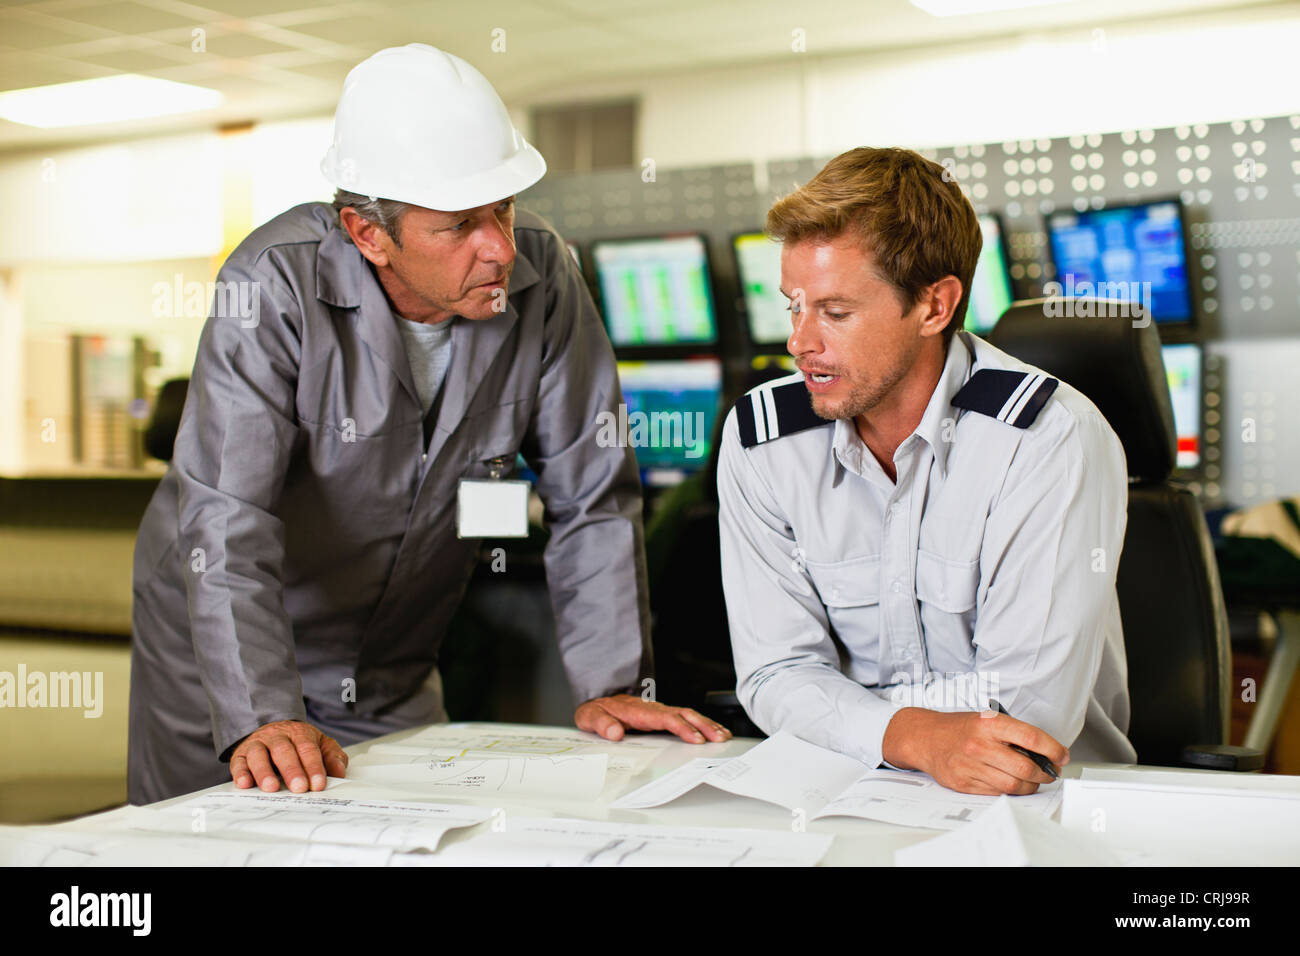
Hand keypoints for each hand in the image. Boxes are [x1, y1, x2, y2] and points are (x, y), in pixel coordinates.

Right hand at [228, 720, 348, 792]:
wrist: (272, 730)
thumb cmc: (298, 743)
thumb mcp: (320, 744)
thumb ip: (332, 757)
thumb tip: (339, 773)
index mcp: (299, 733)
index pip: (308, 749)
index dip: (313, 767)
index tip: (318, 784)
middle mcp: (277, 737)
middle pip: (284, 751)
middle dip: (292, 770)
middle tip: (299, 787)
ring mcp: (257, 744)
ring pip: (259, 755)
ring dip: (264, 772)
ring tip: (271, 788)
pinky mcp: (240, 755)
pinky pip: (238, 763)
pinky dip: (241, 773)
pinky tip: (245, 784)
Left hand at [575, 694, 731, 743]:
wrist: (598, 701)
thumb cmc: (597, 711)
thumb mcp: (591, 717)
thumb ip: (602, 724)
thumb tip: (615, 732)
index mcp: (639, 711)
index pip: (665, 718)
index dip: (682, 727)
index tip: (695, 738)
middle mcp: (653, 709)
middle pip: (683, 714)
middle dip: (703, 725)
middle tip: (719, 738)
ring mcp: (659, 712)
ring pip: (688, 714)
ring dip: (706, 724)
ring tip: (723, 735)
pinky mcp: (663, 716)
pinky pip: (685, 718)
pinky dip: (701, 724)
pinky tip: (712, 731)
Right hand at [881, 707, 1068, 794]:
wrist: (925, 738)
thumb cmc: (961, 728)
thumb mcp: (987, 720)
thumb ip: (1014, 735)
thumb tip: (1047, 754)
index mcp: (989, 723)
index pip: (1032, 738)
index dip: (1053, 749)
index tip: (1062, 756)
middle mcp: (979, 744)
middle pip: (1026, 767)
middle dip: (1045, 774)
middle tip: (1049, 772)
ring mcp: (970, 765)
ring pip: (1014, 785)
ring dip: (1030, 786)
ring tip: (1031, 780)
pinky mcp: (963, 783)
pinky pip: (997, 792)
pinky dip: (1009, 790)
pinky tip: (1010, 782)